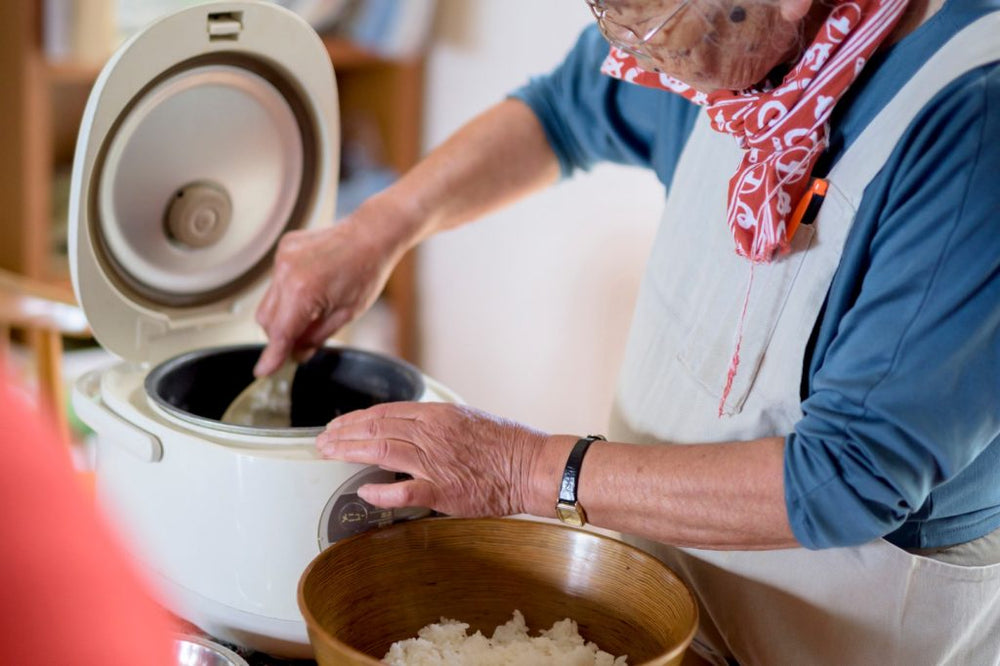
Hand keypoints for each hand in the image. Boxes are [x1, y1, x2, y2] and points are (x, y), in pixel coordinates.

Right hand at [254, 205, 405, 375]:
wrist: (371, 234)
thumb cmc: (366, 272)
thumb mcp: (346, 315)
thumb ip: (315, 338)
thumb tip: (295, 355)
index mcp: (303, 291)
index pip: (280, 333)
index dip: (272, 356)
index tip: (263, 371)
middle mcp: (286, 272)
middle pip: (267, 320)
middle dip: (282, 334)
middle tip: (305, 338)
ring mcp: (282, 258)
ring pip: (268, 301)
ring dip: (284, 313)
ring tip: (314, 308)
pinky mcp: (283, 249)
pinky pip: (276, 281)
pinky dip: (288, 292)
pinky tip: (312, 285)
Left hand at [316, 402, 549, 516]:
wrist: (532, 465)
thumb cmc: (505, 445)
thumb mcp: (466, 420)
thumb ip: (435, 424)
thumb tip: (406, 430)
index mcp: (437, 414)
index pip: (384, 412)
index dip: (354, 419)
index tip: (336, 426)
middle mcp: (432, 433)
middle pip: (375, 428)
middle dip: (342, 434)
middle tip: (320, 441)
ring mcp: (436, 461)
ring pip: (381, 451)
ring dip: (349, 452)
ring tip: (328, 455)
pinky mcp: (444, 490)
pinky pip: (404, 491)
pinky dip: (381, 491)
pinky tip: (364, 491)